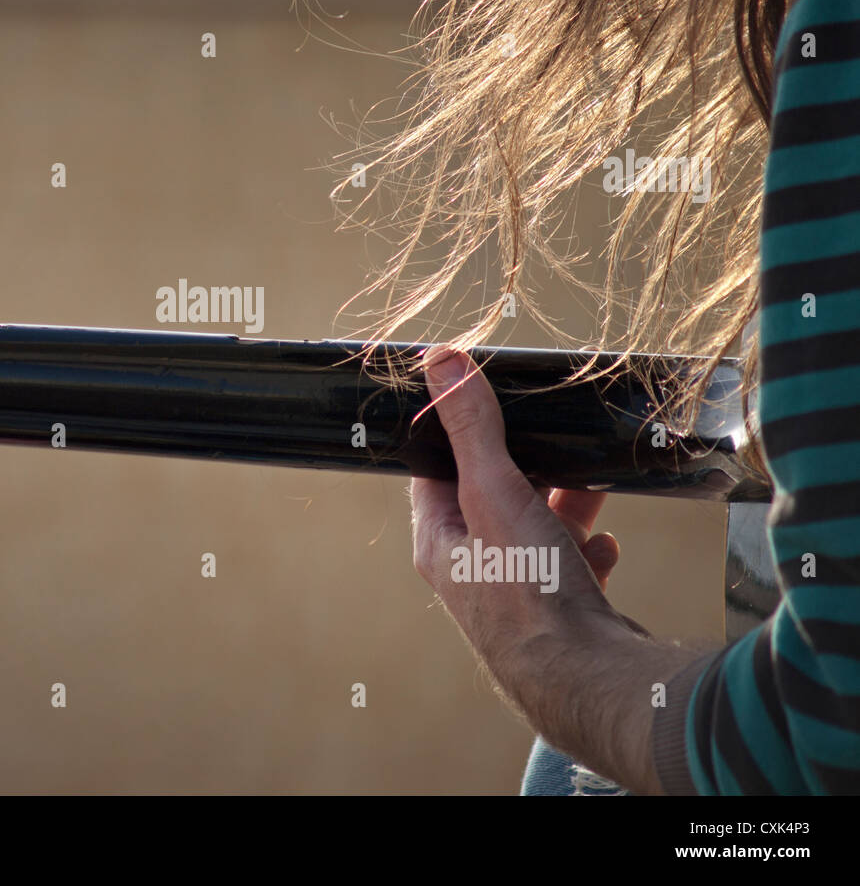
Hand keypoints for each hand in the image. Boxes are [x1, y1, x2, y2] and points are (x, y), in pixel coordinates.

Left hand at [411, 348, 625, 648]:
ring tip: (591, 483)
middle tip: (552, 440)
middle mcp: (471, 570)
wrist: (588, 678)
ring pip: (536, 530)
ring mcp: (515, 594)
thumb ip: (471, 428)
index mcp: (440, 542)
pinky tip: (605, 544)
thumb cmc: (530, 593)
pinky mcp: (559, 613)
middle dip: (526, 467)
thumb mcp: (494, 493)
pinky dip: (587, 549)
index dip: (457, 434)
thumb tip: (440, 364)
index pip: (436, 471)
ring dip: (563, 505)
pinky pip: (570, 568)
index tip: (483, 402)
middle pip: (492, 497)